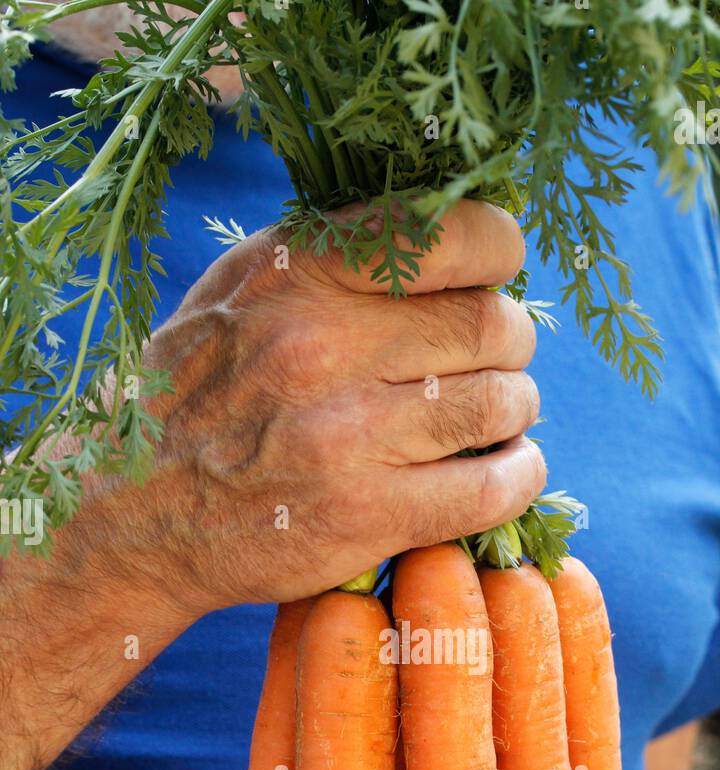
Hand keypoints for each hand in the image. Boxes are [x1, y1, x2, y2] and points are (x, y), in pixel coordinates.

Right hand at [109, 197, 542, 615]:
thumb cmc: (195, 395)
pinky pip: (494, 487)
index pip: (454, 233)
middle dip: (507, 343)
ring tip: (489, 421)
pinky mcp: (368, 515)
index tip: (492, 275)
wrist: (131, 512)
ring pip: (503, 403)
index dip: (498, 253)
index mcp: (300, 273)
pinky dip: (517, 477)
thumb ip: (334, 257)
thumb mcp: (241, 292)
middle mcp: (326, 345)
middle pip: (491, 324)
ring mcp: (349, 435)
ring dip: (513, 411)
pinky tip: (501, 472)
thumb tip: (447, 234)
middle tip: (489, 363)